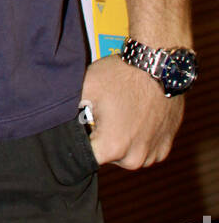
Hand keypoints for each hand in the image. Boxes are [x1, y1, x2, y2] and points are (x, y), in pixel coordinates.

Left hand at [80, 54, 184, 168]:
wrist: (158, 65)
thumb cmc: (122, 75)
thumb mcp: (87, 87)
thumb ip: (70, 110)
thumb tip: (56, 120)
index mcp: (112, 146)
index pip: (86, 157)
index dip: (82, 141)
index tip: (84, 126)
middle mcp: (135, 158)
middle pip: (108, 157)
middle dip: (103, 139)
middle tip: (105, 115)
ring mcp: (153, 154)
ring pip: (127, 156)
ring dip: (123, 141)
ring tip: (122, 114)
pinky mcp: (165, 147)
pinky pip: (146, 151)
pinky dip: (140, 139)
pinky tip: (137, 118)